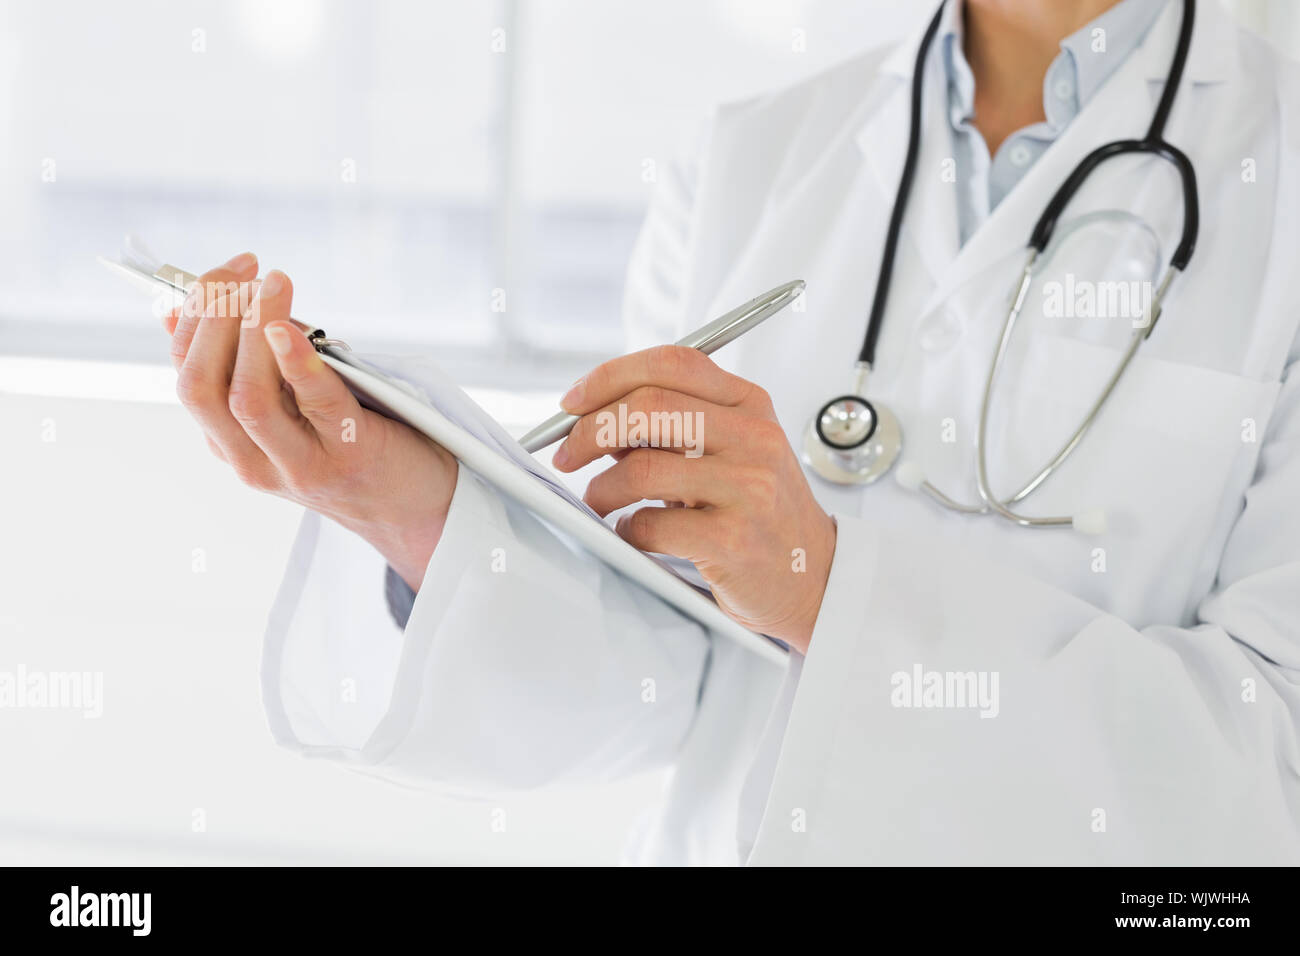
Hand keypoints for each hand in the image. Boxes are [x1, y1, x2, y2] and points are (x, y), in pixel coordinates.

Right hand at [164, 253, 457, 590]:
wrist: (408, 507)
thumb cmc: (347, 441)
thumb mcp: (288, 406)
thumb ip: (251, 362)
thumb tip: (190, 302)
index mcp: (228, 442)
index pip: (187, 374)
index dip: (194, 317)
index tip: (224, 271)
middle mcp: (250, 460)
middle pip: (202, 387)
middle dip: (212, 317)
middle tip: (242, 269)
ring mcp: (297, 464)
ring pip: (248, 398)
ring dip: (249, 330)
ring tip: (269, 282)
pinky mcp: (346, 454)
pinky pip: (314, 404)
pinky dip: (295, 362)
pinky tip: (287, 329)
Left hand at [552, 345, 835, 652]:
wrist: (814, 577)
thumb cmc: (760, 512)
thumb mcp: (733, 452)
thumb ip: (676, 427)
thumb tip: (596, 418)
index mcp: (751, 404)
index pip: (673, 362)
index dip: (610, 376)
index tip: (572, 402)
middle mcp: (755, 438)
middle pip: (649, 407)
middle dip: (590, 429)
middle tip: (567, 454)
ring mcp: (748, 489)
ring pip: (642, 468)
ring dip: (601, 487)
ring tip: (598, 501)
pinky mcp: (733, 540)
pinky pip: (651, 524)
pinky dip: (625, 530)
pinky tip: (631, 534)